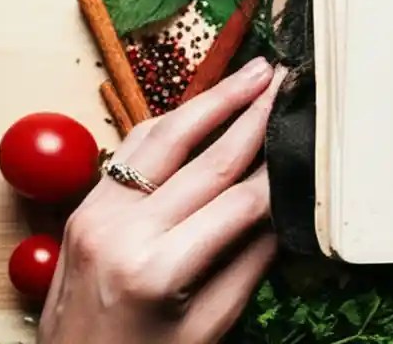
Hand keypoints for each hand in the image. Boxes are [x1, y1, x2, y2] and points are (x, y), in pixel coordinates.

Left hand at [39, 58, 284, 343]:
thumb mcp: (209, 326)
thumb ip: (250, 262)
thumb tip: (287, 207)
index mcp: (159, 269)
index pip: (240, 202)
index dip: (279, 168)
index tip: (309, 136)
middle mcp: (123, 232)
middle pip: (206, 157)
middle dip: (252, 113)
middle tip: (286, 78)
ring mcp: (96, 215)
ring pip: (164, 137)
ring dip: (212, 99)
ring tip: (252, 73)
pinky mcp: (83, 209)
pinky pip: (131, 152)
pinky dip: (170, 122)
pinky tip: (202, 104)